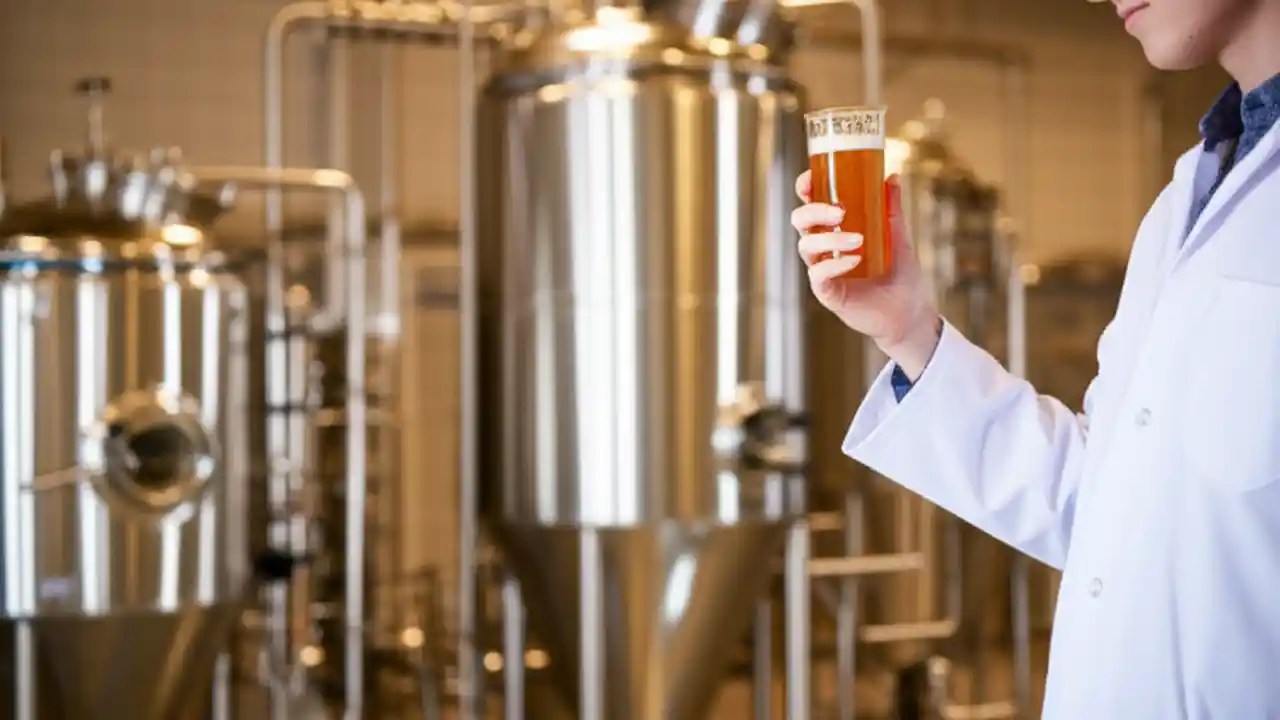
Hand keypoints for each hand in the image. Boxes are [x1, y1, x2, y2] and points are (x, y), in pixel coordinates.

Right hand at [791, 171, 941, 379]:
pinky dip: (833, 264)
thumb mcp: (899, 237)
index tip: (811, 179)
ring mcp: (824, 271)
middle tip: (840, 212)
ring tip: (858, 240)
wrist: (910, 314)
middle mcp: (825, 249)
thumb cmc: (901, 277)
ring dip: (829, 239)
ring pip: (806, 246)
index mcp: (836, 231)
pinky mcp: (828, 293)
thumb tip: (892, 177)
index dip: (805, 188)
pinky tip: (853, 260)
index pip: (811, 205)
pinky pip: (818, 274)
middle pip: (800, 221)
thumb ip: (892, 210)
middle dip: (814, 211)